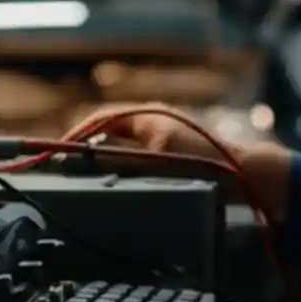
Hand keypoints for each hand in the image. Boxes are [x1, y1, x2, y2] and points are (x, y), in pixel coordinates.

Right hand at [73, 103, 293, 220]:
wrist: (241, 175)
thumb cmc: (201, 160)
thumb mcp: (153, 158)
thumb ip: (118, 158)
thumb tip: (86, 157)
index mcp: (146, 115)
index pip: (100, 118)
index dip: (78, 133)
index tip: (60, 150)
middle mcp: (151, 122)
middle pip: (108, 133)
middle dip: (87, 148)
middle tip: (68, 167)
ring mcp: (160, 138)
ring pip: (120, 148)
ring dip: (104, 161)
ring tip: (86, 178)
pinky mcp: (168, 156)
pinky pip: (135, 159)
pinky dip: (121, 170)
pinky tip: (117, 186)